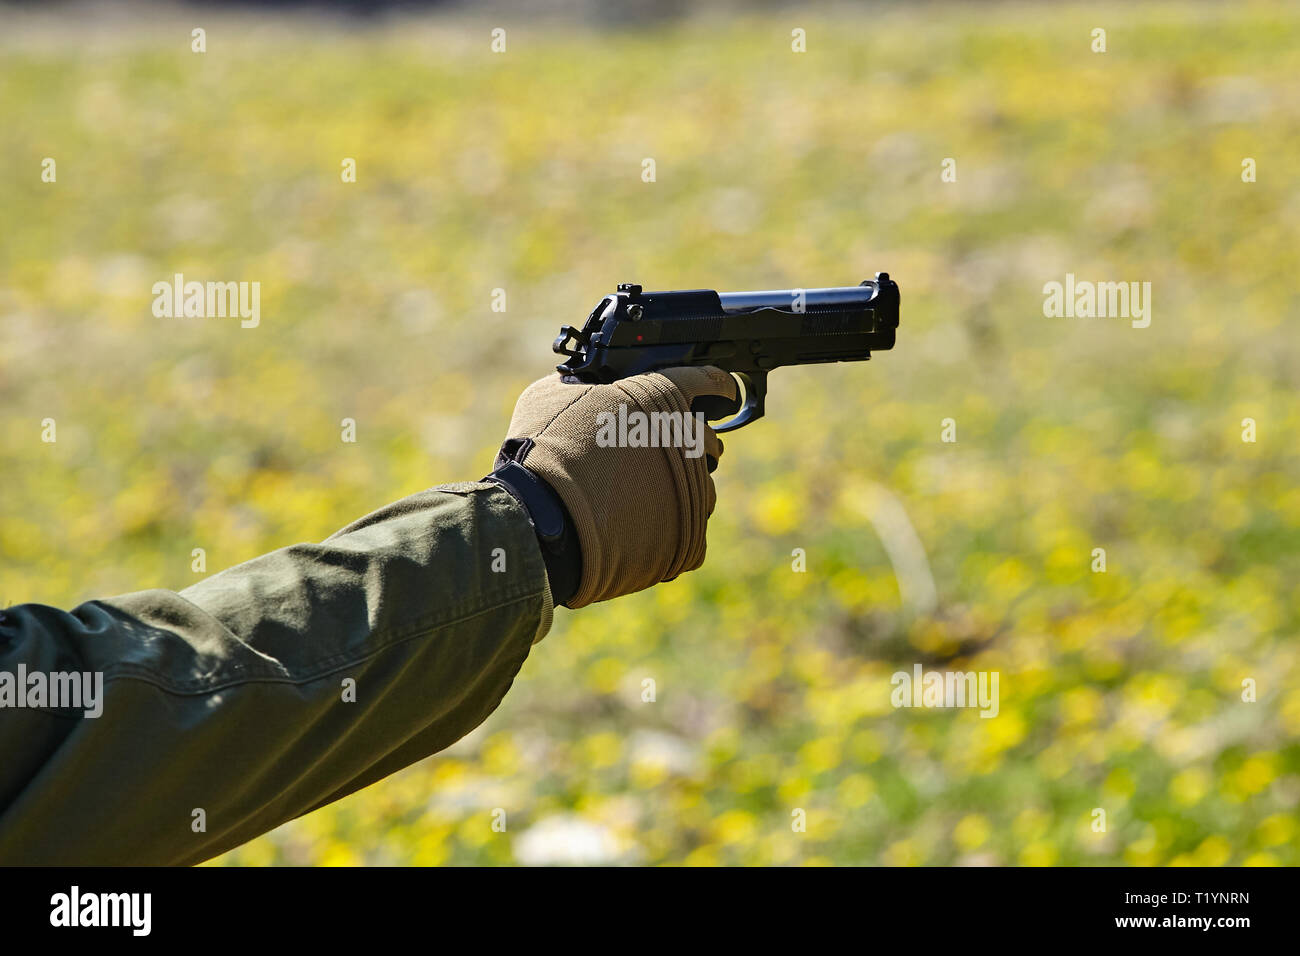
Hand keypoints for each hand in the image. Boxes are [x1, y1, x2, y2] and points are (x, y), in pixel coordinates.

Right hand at [499, 367, 737, 607]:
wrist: (540, 521)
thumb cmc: (542, 451)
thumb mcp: (553, 394)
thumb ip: (583, 385)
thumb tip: (584, 386)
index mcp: (662, 397)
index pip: (708, 381)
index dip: (717, 384)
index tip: (723, 390)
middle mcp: (687, 441)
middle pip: (706, 438)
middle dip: (694, 440)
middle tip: (665, 451)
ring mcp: (693, 491)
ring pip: (702, 484)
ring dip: (683, 485)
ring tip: (647, 493)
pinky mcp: (690, 537)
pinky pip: (691, 527)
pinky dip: (671, 525)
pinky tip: (643, 524)